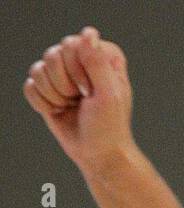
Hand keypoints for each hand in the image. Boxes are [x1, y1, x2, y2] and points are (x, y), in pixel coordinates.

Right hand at [23, 26, 134, 173]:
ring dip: (54, 95)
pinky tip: (59, 111)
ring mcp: (63, 74)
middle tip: (82, 100)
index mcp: (103, 56)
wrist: (98, 154)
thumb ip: (97, 63)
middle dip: (64, 84)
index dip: (78, 68)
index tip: (92, 90)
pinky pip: (30, 86)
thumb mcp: (109, 95)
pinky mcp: (47, 89)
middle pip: (53, 55)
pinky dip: (42, 103)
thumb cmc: (109, 127)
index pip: (73, 44)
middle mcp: (81, 60)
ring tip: (72, 107)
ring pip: (38, 69)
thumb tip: (87, 34)